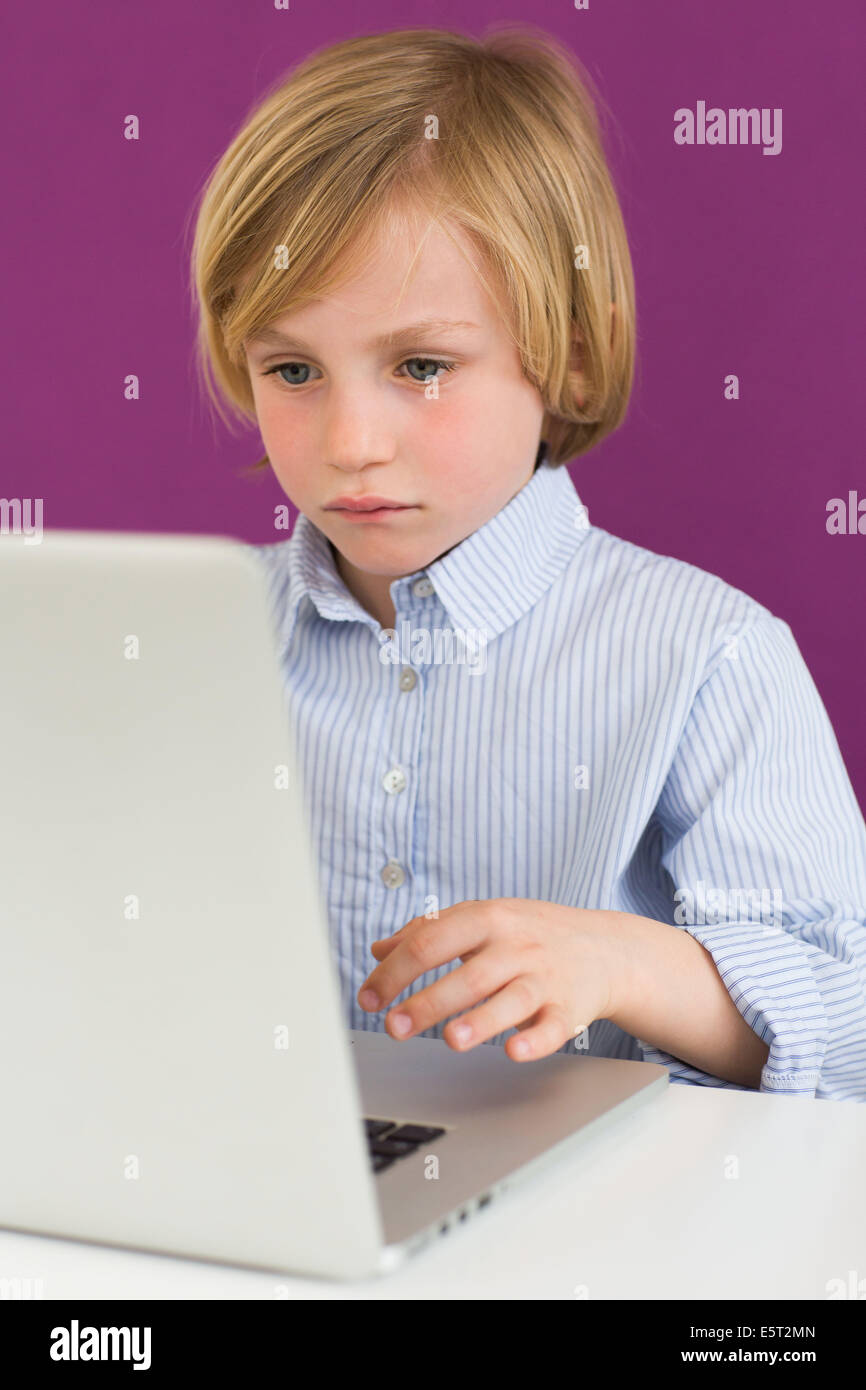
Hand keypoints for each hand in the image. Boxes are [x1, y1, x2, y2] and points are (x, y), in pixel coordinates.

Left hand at [356, 898, 625, 1061]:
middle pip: (467, 974)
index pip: (431, 942)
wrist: (603, 948)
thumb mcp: (482, 919)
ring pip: (510, 999)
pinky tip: (514, 1051)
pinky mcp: (569, 1008)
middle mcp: (515, 946)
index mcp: (487, 919)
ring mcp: (544, 978)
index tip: (368, 998)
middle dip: (427, 1002)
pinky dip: (534, 1040)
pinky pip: (552, 1027)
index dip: (395, 972)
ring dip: (480, 1021)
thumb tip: (378, 951)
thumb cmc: (531, 933)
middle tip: (394, 1026)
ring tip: (451, 1040)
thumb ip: (429, 931)